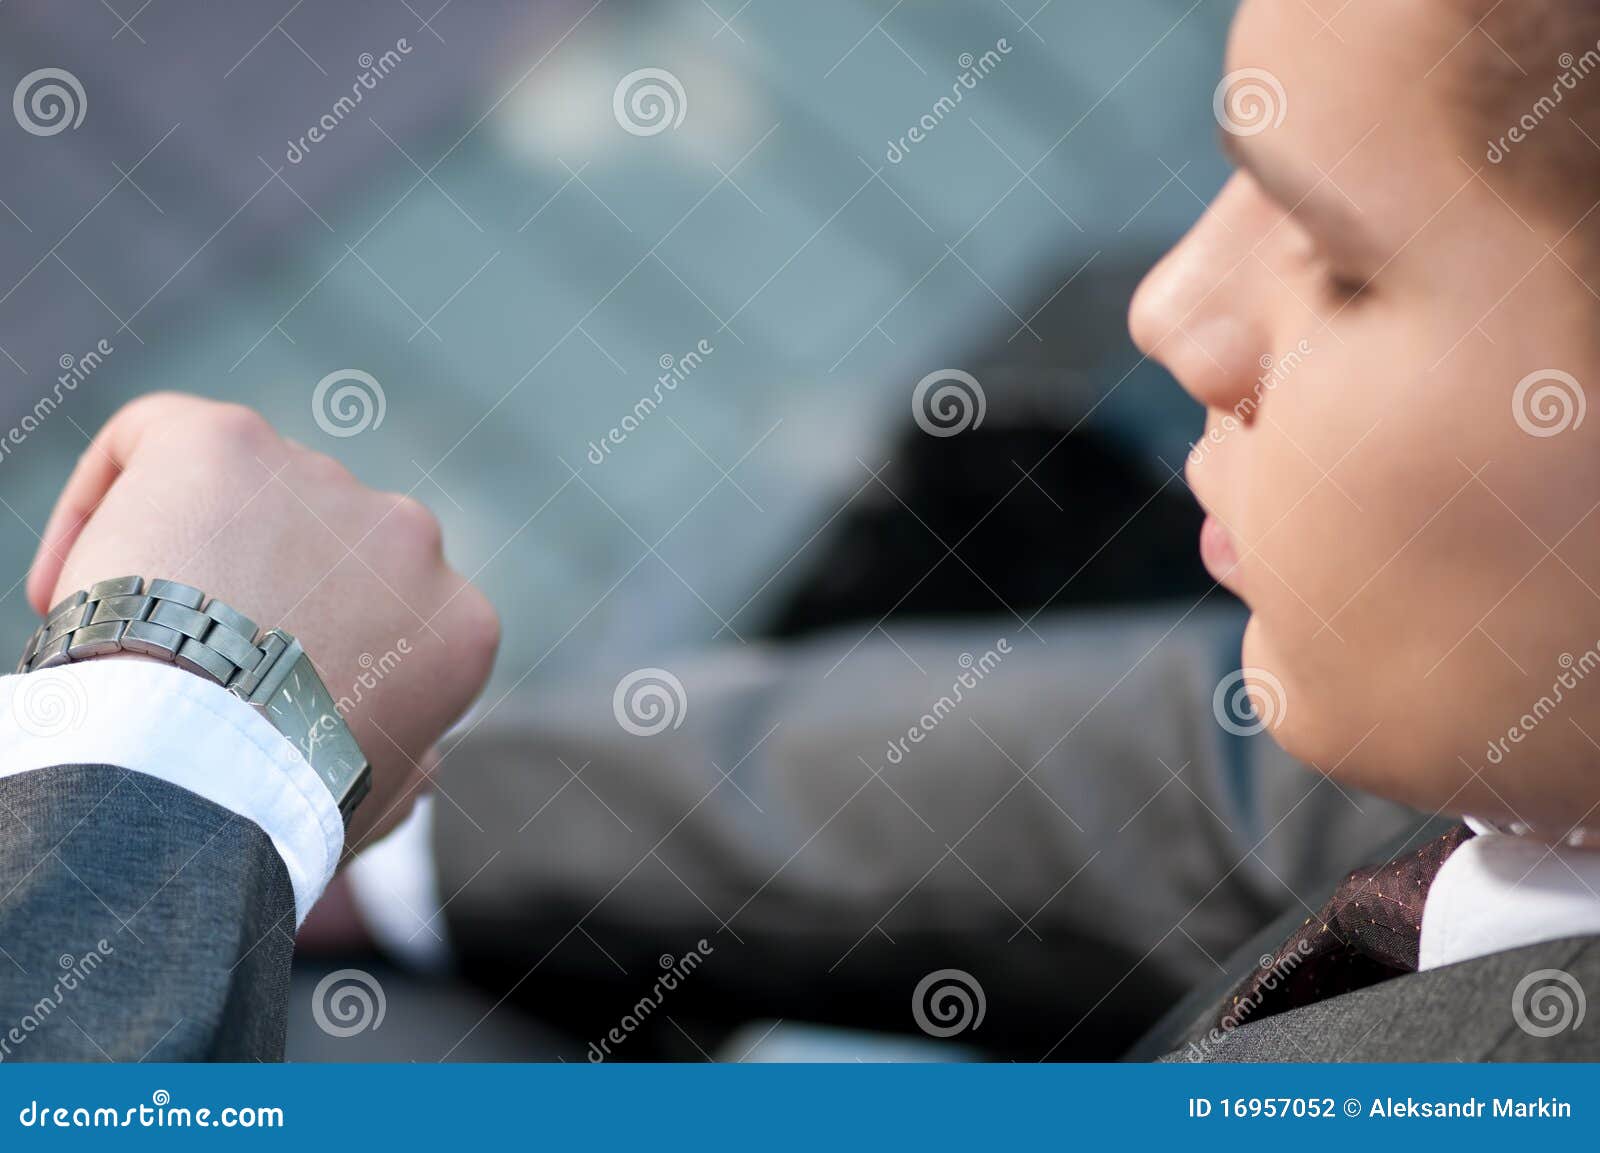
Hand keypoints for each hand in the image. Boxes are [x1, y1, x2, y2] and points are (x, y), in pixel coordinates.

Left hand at [26, 392, 498, 847]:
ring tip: (126, 634)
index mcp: (458, 622)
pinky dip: (109, 496)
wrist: (194, 769)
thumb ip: (412, 750)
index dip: (319, 654)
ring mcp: (322, 481)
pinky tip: (68, 579)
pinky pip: (157, 440)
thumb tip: (423, 754)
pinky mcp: (227, 441)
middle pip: (324, 546)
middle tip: (188, 664)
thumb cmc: (281, 805)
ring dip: (194, 550)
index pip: (393, 615)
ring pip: (245, 496)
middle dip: (261, 591)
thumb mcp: (384, 797)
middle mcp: (410, 537)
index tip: (256, 700)